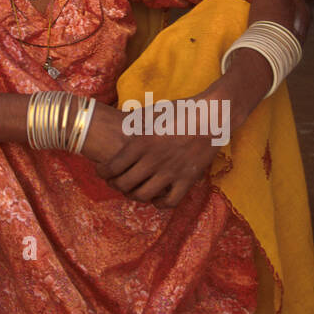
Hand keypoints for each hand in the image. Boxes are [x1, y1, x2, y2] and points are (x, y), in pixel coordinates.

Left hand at [96, 98, 217, 206]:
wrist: (211, 115)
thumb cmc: (181, 110)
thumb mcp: (151, 112)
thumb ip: (134, 122)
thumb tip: (119, 124)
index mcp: (141, 142)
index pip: (112, 166)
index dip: (102, 172)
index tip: (101, 171)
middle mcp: (153, 159)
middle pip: (124, 183)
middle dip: (114, 185)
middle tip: (114, 182)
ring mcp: (171, 171)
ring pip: (143, 195)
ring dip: (133, 195)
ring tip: (132, 190)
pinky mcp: (188, 179)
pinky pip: (169, 202)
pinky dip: (159, 204)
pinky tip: (156, 198)